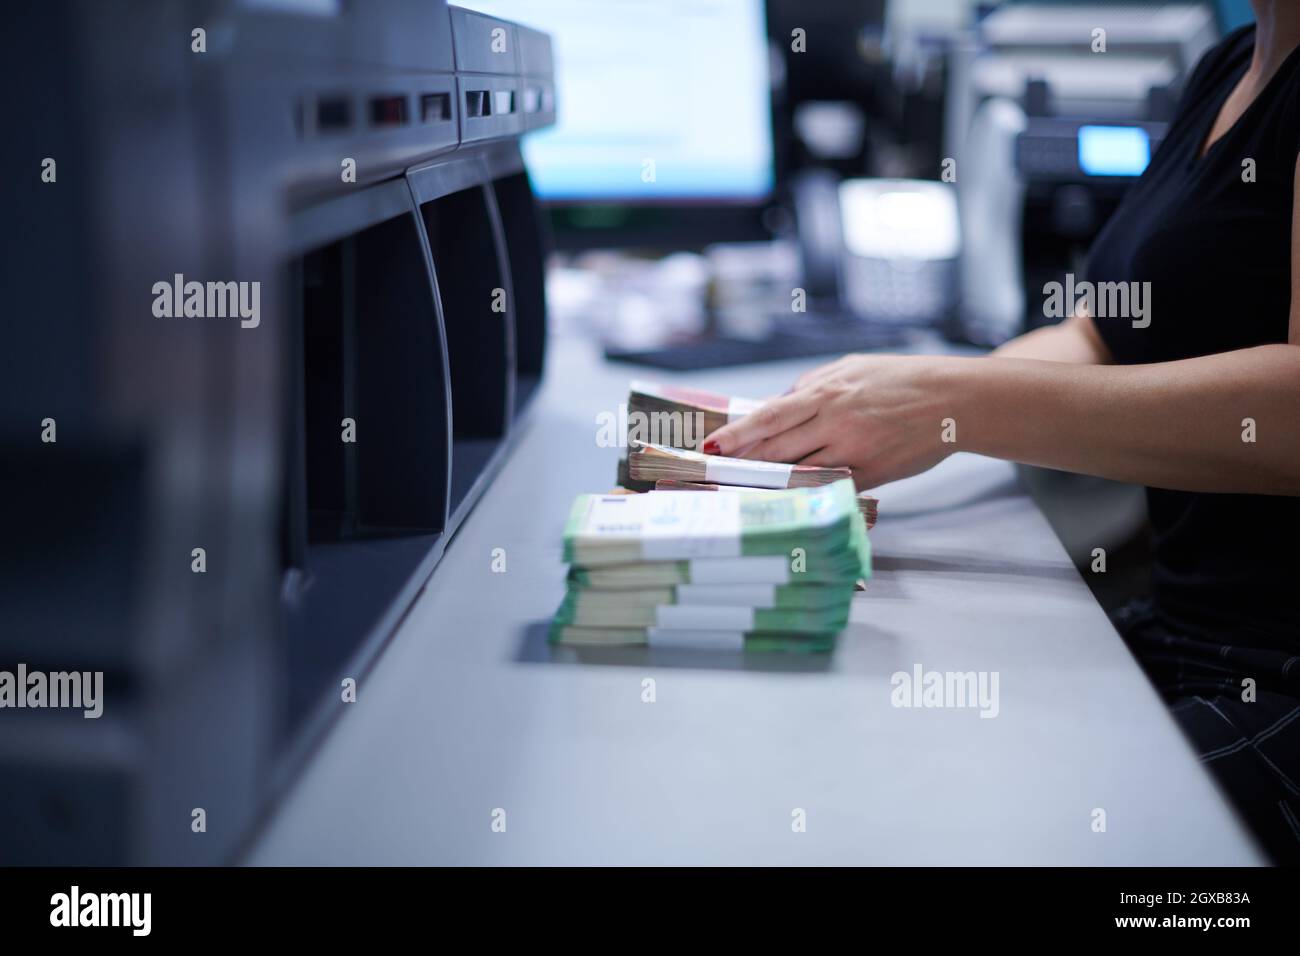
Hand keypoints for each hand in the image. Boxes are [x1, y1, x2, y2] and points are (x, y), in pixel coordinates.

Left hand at [703, 353, 967, 489]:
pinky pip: (830, 487)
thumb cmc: (900, 379)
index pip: (770, 416)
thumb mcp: (851, 368)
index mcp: (827, 392)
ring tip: (743, 486)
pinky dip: (807, 491)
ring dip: (769, 481)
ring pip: (799, 471)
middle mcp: (836, 422)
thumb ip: (811, 386)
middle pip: (777, 449)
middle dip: (744, 462)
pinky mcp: (871, 474)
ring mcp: (853, 451)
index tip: (712, 446)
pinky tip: (788, 496)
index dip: (737, 434)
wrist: (953, 400)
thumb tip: (777, 405)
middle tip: (717, 472)